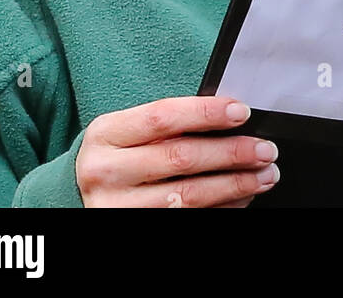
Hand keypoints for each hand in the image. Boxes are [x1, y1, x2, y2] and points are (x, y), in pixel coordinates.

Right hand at [76, 96, 278, 207]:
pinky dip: (220, 209)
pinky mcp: (132, 229)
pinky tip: (241, 199)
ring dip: (234, 186)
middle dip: (231, 153)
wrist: (77, 196)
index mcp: (106, 134)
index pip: (162, 117)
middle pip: (180, 158)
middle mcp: (107, 172)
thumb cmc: (116, 156)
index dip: (205, 113)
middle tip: (265, 149)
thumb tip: (229, 116)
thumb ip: (167, 124)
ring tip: (264, 175)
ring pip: (186, 197)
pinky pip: (187, 221)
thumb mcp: (127, 132)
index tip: (241, 111)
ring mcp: (117, 208)